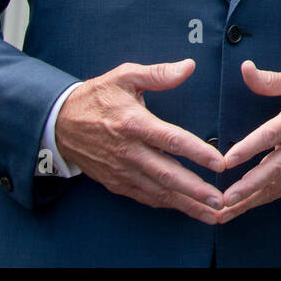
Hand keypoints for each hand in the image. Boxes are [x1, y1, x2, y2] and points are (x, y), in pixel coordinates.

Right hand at [54, 59, 226, 224]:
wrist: (59, 123)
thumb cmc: (96, 97)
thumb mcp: (124, 76)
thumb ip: (158, 73)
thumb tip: (189, 67)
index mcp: (134, 123)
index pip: (171, 140)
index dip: (198, 153)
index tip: (220, 163)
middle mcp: (128, 151)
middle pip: (167, 174)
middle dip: (196, 190)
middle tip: (221, 200)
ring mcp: (122, 171)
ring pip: (158, 192)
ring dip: (186, 205)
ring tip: (212, 214)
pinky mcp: (116, 182)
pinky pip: (145, 197)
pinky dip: (167, 204)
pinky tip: (186, 209)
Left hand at [217, 63, 280, 222]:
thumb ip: (270, 80)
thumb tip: (245, 68)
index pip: (270, 135)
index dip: (248, 149)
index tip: (227, 161)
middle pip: (273, 168)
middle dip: (248, 186)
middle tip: (224, 198)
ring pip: (277, 185)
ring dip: (251, 200)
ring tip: (225, 212)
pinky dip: (264, 199)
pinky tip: (244, 207)